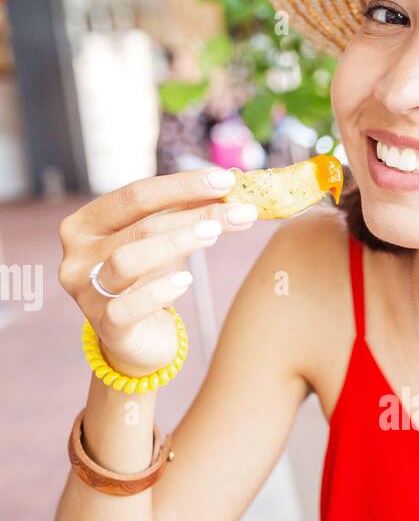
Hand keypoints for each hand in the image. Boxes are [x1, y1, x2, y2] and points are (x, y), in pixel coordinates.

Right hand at [58, 168, 257, 374]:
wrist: (137, 341)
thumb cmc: (148, 283)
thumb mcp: (164, 244)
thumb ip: (185, 216)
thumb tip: (230, 190)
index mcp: (86, 224)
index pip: (135, 194)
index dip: (181, 185)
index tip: (224, 179)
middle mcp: (78, 255)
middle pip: (139, 226)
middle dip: (193, 214)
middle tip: (238, 210)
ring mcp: (85, 292)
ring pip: (128, 261)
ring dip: (177, 243)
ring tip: (214, 234)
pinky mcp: (104, 327)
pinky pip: (127, 307)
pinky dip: (158, 292)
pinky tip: (185, 282)